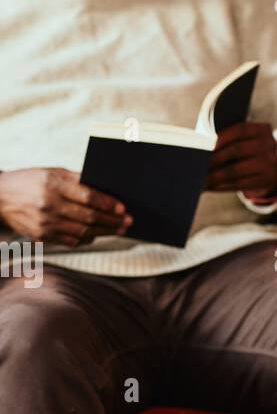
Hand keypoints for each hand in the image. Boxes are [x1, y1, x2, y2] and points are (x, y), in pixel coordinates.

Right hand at [0, 168, 131, 247]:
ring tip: (118, 230)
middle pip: (89, 217)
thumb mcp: (51, 172)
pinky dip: (86, 239)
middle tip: (128, 222)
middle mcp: (49, 204)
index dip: (108, 204)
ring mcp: (45, 223)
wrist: (0, 197)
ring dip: (104, 232)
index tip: (123, 209)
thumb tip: (104, 187)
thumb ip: (76, 179)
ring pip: (82, 231)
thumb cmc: (30, 181)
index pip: (88, 196)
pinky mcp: (41, 236)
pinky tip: (96, 235)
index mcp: (53, 184)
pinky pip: (71, 240)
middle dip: (112, 221)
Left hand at [204, 122, 276, 198]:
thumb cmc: (249, 149)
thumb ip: (229, 139)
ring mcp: (270, 164)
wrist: (273, 167)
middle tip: (197, 163)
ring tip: (200, 178)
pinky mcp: (266, 181)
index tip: (206, 145)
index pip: (240, 130)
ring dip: (215, 175)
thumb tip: (202, 147)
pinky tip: (211, 186)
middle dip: (215, 158)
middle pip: (237, 150)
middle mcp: (270, 145)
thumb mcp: (245, 139)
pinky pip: (240, 184)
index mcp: (263, 129)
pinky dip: (222, 185)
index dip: (222, 137)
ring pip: (236, 170)